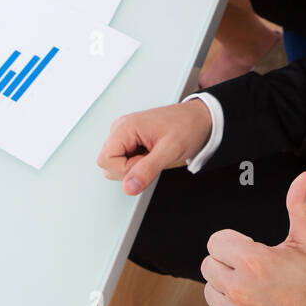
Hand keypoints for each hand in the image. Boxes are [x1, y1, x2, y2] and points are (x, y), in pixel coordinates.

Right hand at [97, 100, 212, 194]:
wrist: (200, 118)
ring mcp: (125, 133)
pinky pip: (124, 159)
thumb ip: (147, 170)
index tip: (146, 162)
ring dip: (133, 166)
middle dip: (128, 169)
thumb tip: (129, 187)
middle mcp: (121, 128)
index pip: (106, 160)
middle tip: (152, 158)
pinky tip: (151, 153)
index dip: (125, 169)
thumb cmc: (187, 127)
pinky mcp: (131, 139)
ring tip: (153, 154)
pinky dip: (137, 162)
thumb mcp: (170, 151)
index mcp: (125, 127)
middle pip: (107, 163)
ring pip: (114, 163)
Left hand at [201, 171, 305, 305]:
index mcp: (253, 262)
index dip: (234, 244)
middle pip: (208, 264)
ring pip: (209, 289)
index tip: (251, 253)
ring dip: (226, 289)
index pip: (216, 241)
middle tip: (254, 274)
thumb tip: (305, 177)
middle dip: (228, 265)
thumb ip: (301, 206)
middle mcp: (238, 289)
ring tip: (254, 294)